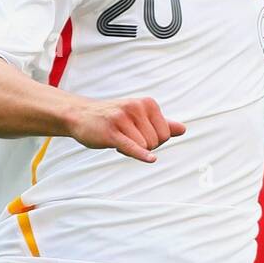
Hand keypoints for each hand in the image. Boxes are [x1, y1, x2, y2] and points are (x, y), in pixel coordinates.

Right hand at [65, 96, 184, 162]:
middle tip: (126, 138)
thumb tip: (183, 130)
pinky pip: (132, 146)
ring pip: (145, 146)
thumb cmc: (112, 118)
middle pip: (157, 141)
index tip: (139, 136)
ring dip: (133, 150)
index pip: (167, 133)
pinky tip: (151, 159)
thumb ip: (161, 123)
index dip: (155, 141)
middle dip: (144, 146)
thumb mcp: (138, 117)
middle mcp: (137, 107)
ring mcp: (123, 119)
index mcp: (147, 103)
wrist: (81, 115)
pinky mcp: (112, 132)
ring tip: (118, 139)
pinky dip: (142, 154)